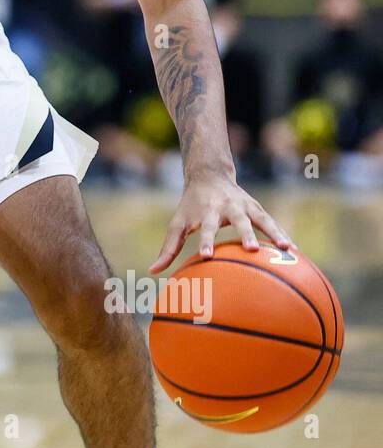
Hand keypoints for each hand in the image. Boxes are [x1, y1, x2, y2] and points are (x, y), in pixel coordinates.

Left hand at [149, 172, 294, 273]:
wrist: (209, 175)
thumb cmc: (191, 206)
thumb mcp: (177, 223)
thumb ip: (168, 248)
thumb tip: (152, 271)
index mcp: (208, 212)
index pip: (206, 228)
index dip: (206, 241)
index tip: (206, 256)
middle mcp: (229, 207)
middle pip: (239, 221)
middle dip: (246, 234)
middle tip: (252, 249)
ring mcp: (246, 206)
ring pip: (262, 219)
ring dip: (275, 232)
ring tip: (288, 249)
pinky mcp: (257, 209)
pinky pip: (273, 223)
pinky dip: (283, 234)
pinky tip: (296, 252)